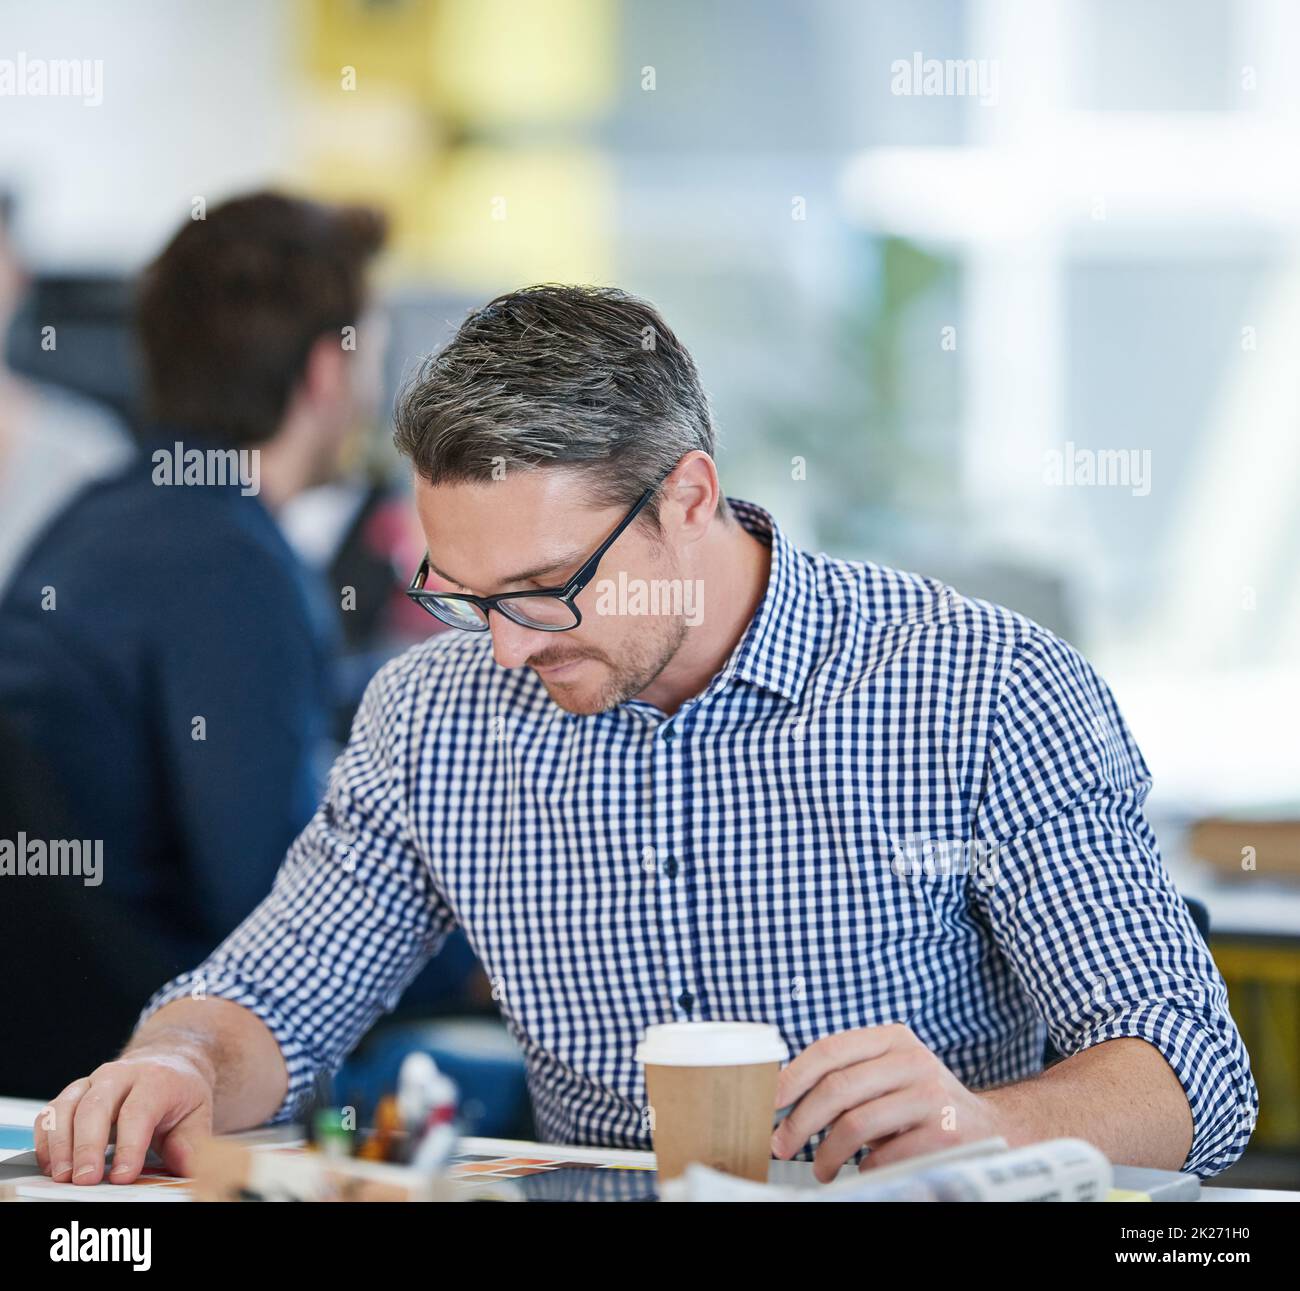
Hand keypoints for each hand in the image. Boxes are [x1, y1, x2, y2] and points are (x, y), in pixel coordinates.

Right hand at [33, 1048, 214, 1184]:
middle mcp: (119, 1076)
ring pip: (65, 1107)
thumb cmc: (179, 1093)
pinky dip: (45, 1140)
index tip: (123, 1176)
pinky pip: (49, 1114)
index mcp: (155, 1079)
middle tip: (85, 1180)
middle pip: (95, 1106)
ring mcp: (91, 1083)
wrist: (167, 1063)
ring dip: (60, 1144)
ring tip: (63, 1176)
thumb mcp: (196, 1114)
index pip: (138, 1111)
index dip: (129, 1145)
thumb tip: (186, 1168)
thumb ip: (190, 1143)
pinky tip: (51, 1165)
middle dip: (87, 1145)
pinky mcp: (72, 1095)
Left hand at [770, 1023, 1004, 1181]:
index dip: (793, 1076)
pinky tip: (863, 1170)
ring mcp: (929, 1096)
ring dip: (826, 1153)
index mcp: (891, 1038)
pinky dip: (865, 1168)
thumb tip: (784, 1097)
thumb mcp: (888, 1073)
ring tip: (820, 1168)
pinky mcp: (942, 1133)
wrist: (989, 1127)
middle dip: (800, 1121)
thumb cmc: (921, 1101)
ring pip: (856, 1124)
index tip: (770, 1102)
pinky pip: (884, 1155)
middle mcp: (911, 1060)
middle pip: (837, 1088)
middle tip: (780, 1144)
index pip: (829, 1050)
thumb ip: (848, 1075)